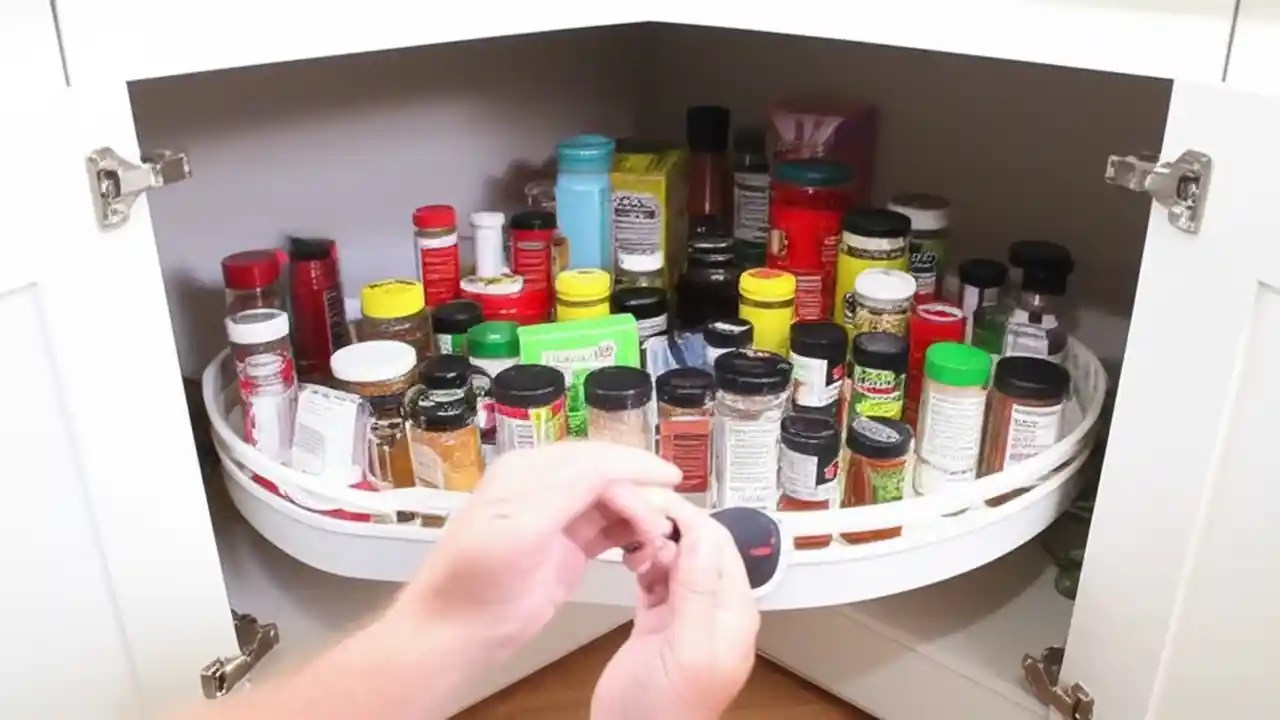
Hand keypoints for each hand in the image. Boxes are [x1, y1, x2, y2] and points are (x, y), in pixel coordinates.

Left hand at [387, 441, 679, 657]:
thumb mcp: (522, 523)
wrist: (457, 629)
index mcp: (529, 470)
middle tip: (665, 521)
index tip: (672, 476)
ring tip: (657, 539)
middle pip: (608, 476)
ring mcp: (558, 519)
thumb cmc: (478, 575)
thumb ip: (568, 488)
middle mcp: (546, 487)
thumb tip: (615, 467)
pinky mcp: (568, 550)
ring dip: (639, 516)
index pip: (594, 457)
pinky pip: (609, 531)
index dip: (634, 464)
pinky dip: (631, 536)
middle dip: (641, 494)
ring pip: (612, 503)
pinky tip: (645, 548)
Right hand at [591, 496, 760, 719]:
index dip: (689, 517)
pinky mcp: (657, 621)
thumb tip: (703, 535)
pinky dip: (643, 562)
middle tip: (634, 508)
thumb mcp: (688, 649)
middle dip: (669, 523)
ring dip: (654, 541)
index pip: (719, 545)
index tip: (656, 499)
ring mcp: (684, 614)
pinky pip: (655, 576)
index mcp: (733, 612)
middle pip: (697, 546)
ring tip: (630, 537)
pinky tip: (629, 558)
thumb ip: (697, 591)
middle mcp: (713, 608)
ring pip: (675, 558)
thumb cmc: (666, 712)